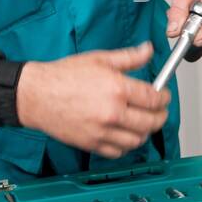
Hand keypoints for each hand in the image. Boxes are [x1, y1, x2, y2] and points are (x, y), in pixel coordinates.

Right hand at [16, 41, 169, 158]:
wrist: (36, 95)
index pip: (155, 99)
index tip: (163, 96)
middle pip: (151, 122)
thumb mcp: (99, 59)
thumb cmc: (63, 76)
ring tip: (142, 123)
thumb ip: (128, 57)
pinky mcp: (92, 144)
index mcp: (117, 88)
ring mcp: (102, 130)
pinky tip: (123, 134)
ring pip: (137, 140)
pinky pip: (118, 151)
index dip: (164, 98)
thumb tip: (148, 50)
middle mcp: (113, 112)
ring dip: (144, 132)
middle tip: (159, 111)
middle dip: (160, 116)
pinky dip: (125, 145)